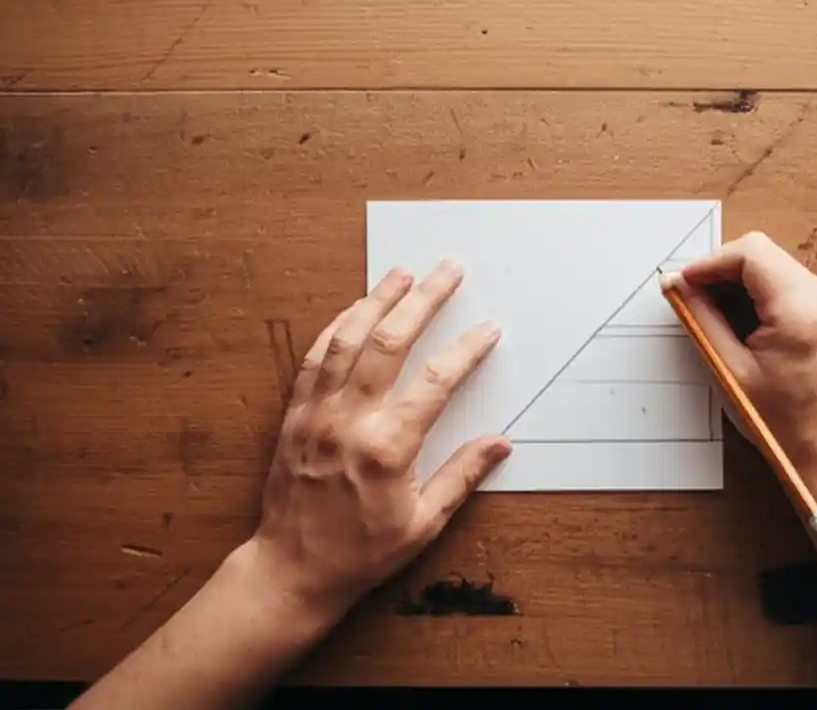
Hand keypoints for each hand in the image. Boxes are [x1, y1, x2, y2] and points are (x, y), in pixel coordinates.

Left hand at [245, 262, 510, 621]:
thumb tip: (500, 443)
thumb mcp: (424, 524)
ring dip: (376, 301)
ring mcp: (316, 414)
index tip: (488, 329)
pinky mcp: (294, 416)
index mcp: (388, 448)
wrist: (292, 570)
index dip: (467, 350)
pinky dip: (336, 329)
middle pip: (390, 342)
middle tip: (447, 270)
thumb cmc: (361, 553)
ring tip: (401, 274)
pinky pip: (315, 359)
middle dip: (424, 300)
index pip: (437, 381)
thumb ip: (462, 476)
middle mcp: (349, 421)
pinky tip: (353, 311)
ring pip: (346, 339)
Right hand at [680, 232, 816, 477]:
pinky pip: (792, 286)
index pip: (751, 253)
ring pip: (777, 267)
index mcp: (801, 312)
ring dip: (742, 284)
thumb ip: (701, 320)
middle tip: (696, 302)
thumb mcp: (730, 370)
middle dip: (724, 272)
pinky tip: (745, 326)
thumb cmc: (783, 425)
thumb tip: (677, 287)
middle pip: (764, 255)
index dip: (710, 263)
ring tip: (719, 319)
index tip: (684, 284)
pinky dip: (762, 295)